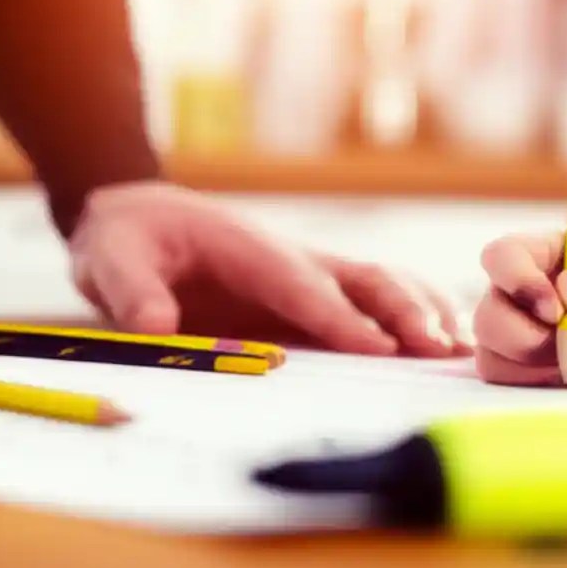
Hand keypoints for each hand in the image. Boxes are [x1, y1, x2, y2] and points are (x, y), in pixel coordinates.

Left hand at [67, 182, 467, 355]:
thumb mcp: (108, 259)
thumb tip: (155, 325)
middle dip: (401, 311)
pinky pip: (365, 302)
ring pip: (376, 284)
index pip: (298, 283)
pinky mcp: (304, 293)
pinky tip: (441, 341)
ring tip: (458, 348)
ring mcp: (301, 273)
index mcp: (243, 246)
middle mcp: (285, 256)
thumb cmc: (125, 239)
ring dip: (418, 310)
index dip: (338, 317)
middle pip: (357, 278)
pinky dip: (408, 315)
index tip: (377, 349)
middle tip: (439, 349)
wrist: (134, 218)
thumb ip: (130, 290)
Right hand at [473, 232, 566, 388]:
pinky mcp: (518, 366)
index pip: (502, 256)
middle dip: (532, 341)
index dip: (518, 282)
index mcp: (542, 254)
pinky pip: (506, 379)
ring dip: (540, 368)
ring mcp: (514, 330)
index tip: (556, 311)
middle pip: (490, 314)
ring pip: (491, 352)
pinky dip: (544, 384)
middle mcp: (517, 292)